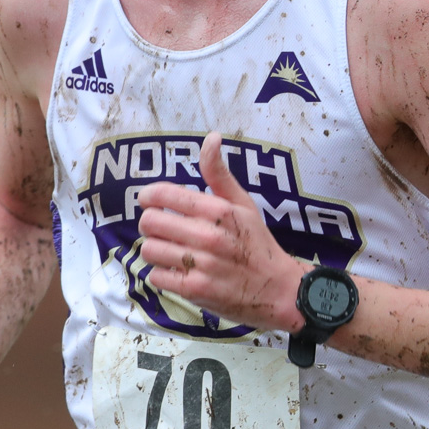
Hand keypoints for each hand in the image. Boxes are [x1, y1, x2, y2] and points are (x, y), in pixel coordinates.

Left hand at [136, 132, 307, 333]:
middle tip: (162, 228)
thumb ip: (219, 173)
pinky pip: (156, 276)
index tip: (150, 201)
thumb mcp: (243, 204)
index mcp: (218, 210)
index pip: (162, 194)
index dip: (149, 196)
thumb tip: (211, 137)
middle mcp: (209, 236)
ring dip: (155, 249)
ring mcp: (201, 265)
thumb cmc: (258, 244)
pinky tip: (178, 271)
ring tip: (171, 250)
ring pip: (149, 250)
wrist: (279, 291)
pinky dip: (162, 274)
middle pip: (149, 222)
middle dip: (150, 224)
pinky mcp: (195, 290)